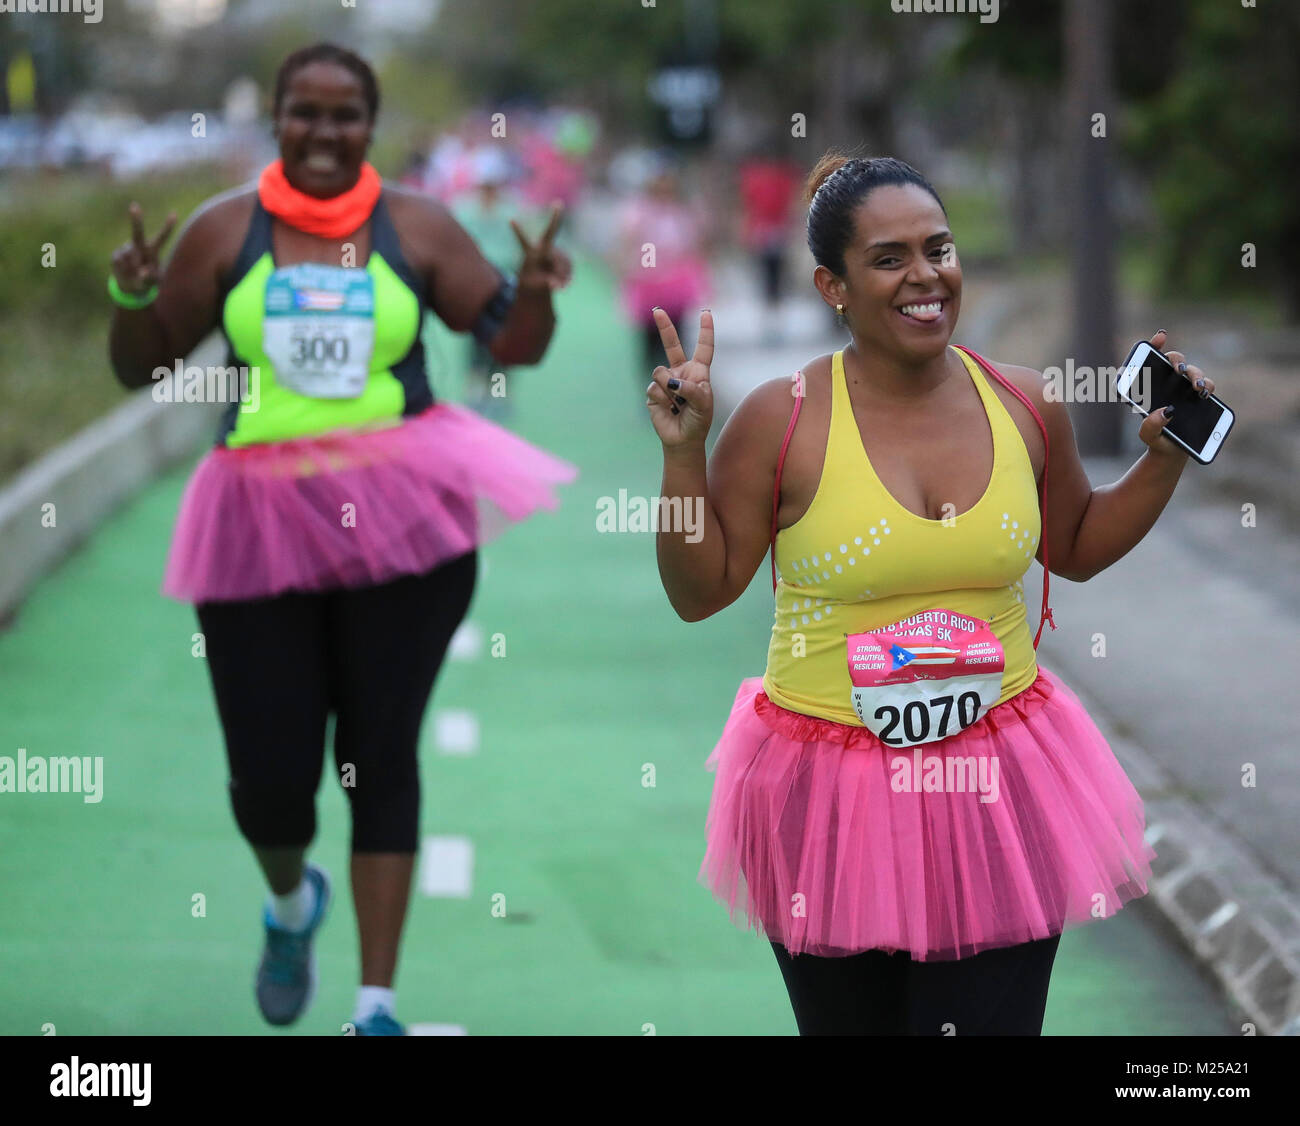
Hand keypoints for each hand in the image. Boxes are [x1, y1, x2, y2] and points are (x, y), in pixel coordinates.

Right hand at [110, 203, 176, 296]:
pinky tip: (126, 272)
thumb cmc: (146, 281)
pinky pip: (120, 263)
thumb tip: (142, 272)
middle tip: (134, 206)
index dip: (168, 227)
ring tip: (135, 273)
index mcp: (153, 251)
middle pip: (138, 233)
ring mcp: (126, 250)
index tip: (174, 214)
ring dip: (133, 267)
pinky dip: (124, 270)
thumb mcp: (153, 282)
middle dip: (136, 220)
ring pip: (129, 256)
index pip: (162, 237)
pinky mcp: (116, 255)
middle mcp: (139, 246)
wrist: (130, 286)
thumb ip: (150, 278)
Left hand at [511, 203, 571, 291]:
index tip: (510, 219)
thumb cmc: (531, 280)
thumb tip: (555, 285)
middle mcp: (544, 247)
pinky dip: (567, 279)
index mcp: (530, 253)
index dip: (517, 231)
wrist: (541, 278)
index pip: (523, 240)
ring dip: (561, 276)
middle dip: (556, 218)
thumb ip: (544, 283)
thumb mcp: (533, 284)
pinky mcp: (566, 260)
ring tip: (556, 287)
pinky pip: (568, 269)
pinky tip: (562, 286)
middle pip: (551, 232)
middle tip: (558, 203)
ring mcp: (556, 252)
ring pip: (562, 262)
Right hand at [647, 308, 713, 447]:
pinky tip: (670, 409)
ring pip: (661, 372)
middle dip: (665, 327)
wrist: (683, 440)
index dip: (705, 331)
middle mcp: (681, 372)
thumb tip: (671, 382)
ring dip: (670, 390)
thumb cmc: (698, 421)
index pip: (704, 348)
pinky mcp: (653, 393)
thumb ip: (692, 389)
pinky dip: (663, 399)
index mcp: (699, 372)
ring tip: (678, 405)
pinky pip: (654, 388)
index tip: (706, 313)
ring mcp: (666, 381)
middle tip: (657, 310)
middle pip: (672, 345)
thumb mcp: (704, 404)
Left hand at [1138, 329, 1215, 460]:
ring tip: (1196, 387)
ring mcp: (1183, 388)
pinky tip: (1204, 393)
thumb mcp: (1148, 436)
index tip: (1162, 337)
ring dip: (1195, 374)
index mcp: (1148, 387)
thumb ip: (1151, 426)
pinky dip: (1207, 385)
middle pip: (1173, 361)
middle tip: (1177, 370)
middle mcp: (1166, 383)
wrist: (1173, 452)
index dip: (1153, 345)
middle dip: (1177, 360)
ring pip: (1191, 371)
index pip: (1148, 361)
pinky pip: (1206, 385)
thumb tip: (1166, 411)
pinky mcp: (1198, 396)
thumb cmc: (1156, 439)